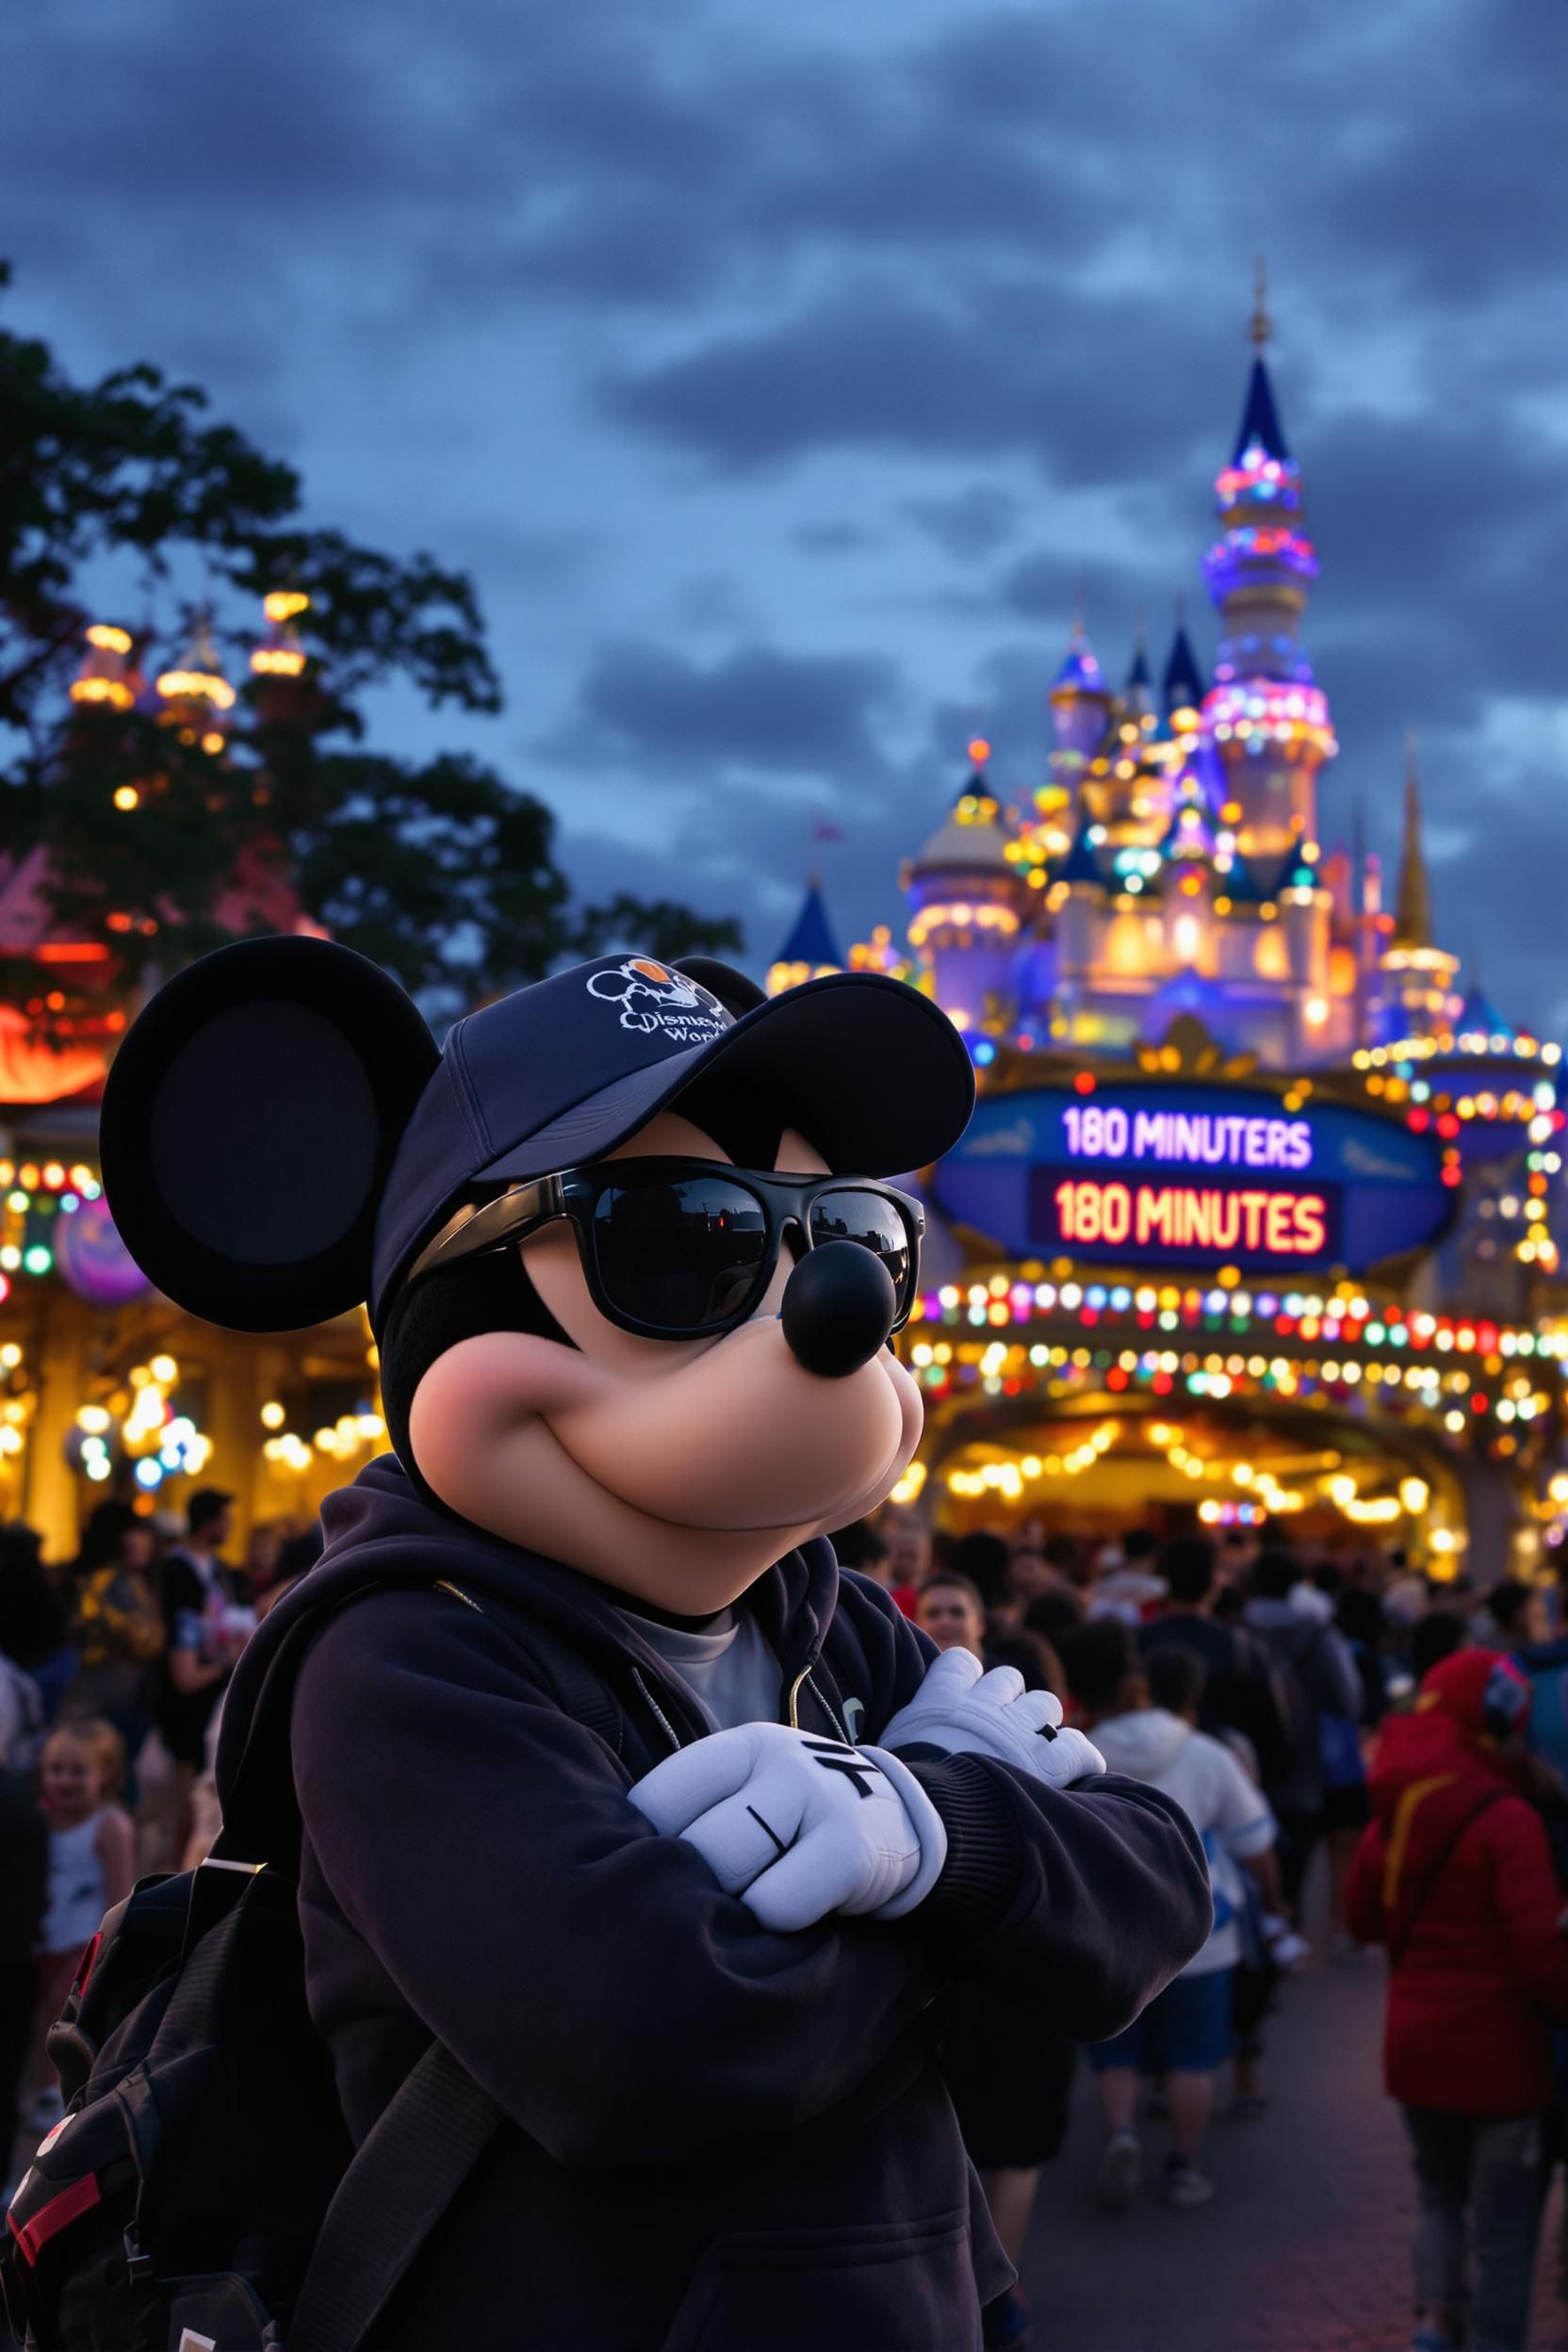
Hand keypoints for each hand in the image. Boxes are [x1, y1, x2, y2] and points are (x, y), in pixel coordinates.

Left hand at [628, 1721, 947, 1931]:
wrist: (908, 1825)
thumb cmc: (802, 1824)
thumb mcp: (753, 1797)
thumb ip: (697, 1819)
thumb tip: (611, 1874)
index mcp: (739, 1748)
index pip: (655, 1800)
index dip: (637, 1855)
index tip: (641, 1892)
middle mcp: (777, 1760)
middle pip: (690, 1844)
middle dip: (686, 1894)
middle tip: (691, 1922)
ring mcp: (816, 1797)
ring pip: (729, 1873)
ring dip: (729, 1912)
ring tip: (738, 1922)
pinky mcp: (850, 1847)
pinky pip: (779, 1905)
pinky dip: (775, 1927)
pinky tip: (790, 1925)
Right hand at [880, 1648, 1105, 1788]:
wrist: (925, 1816)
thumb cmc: (898, 1790)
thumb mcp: (891, 1749)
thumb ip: (907, 1732)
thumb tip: (894, 1745)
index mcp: (941, 1697)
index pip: (960, 1662)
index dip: (967, 1680)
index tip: (965, 1701)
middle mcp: (984, 1704)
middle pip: (1010, 1679)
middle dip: (1010, 1702)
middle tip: (1005, 1734)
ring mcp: (1017, 1730)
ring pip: (1045, 1704)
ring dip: (1043, 1724)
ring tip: (1038, 1751)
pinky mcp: (1047, 1763)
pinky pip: (1078, 1748)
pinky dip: (1081, 1758)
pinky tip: (1079, 1771)